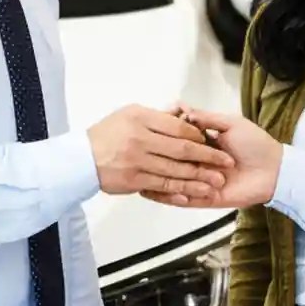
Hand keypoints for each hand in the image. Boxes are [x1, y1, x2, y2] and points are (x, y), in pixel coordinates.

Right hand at [88, 104, 234, 197]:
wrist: (77, 160)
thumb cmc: (105, 134)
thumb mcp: (128, 114)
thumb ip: (156, 115)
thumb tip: (182, 111)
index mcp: (140, 118)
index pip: (178, 126)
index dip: (198, 134)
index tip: (213, 140)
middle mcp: (140, 138)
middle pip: (182, 148)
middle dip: (207, 157)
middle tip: (227, 162)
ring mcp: (137, 161)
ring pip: (176, 170)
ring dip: (199, 178)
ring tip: (217, 182)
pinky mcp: (134, 181)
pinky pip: (162, 187)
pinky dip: (179, 191)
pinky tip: (194, 194)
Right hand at [142, 108, 281, 208]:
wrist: (275, 170)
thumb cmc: (256, 144)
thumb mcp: (231, 123)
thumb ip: (206, 118)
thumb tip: (182, 108)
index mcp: (203, 144)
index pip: (177, 140)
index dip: (164, 136)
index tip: (150, 129)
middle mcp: (198, 163)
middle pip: (171, 161)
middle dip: (157, 157)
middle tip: (142, 151)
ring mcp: (200, 181)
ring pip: (173, 181)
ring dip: (161, 176)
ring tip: (143, 172)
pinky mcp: (205, 198)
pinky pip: (183, 199)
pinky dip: (169, 196)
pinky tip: (156, 190)